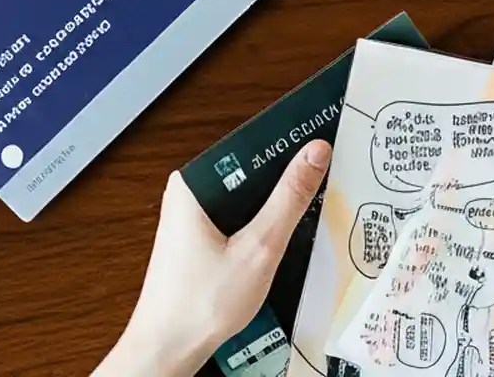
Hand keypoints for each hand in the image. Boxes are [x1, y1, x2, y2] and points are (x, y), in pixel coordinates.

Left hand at [94, 140, 332, 376]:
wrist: (167, 349)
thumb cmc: (199, 305)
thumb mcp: (259, 248)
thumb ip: (289, 198)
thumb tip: (314, 153)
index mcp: (193, 185)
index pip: (250, 147)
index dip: (289, 147)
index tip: (323, 146)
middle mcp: (188, 194)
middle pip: (250, 171)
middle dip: (286, 179)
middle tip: (326, 181)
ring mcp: (191, 216)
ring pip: (246, 196)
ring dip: (275, 205)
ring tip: (312, 207)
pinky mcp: (198, 237)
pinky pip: (238, 216)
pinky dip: (262, 223)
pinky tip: (285, 235)